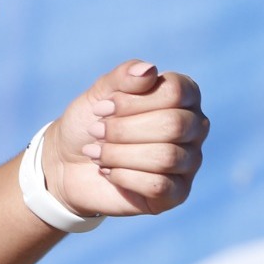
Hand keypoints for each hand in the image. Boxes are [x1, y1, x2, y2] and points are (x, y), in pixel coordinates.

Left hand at [43, 59, 207, 218]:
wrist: (69, 162)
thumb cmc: (92, 121)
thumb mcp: (101, 92)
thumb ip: (124, 77)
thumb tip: (150, 69)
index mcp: (183, 97)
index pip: (175, 92)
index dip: (133, 100)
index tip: (102, 107)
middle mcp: (194, 127)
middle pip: (173, 125)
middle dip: (124, 129)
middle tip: (96, 130)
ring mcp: (189, 162)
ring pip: (166, 157)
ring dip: (119, 154)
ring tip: (96, 152)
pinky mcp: (177, 193)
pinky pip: (159, 186)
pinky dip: (123, 176)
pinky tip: (107, 171)